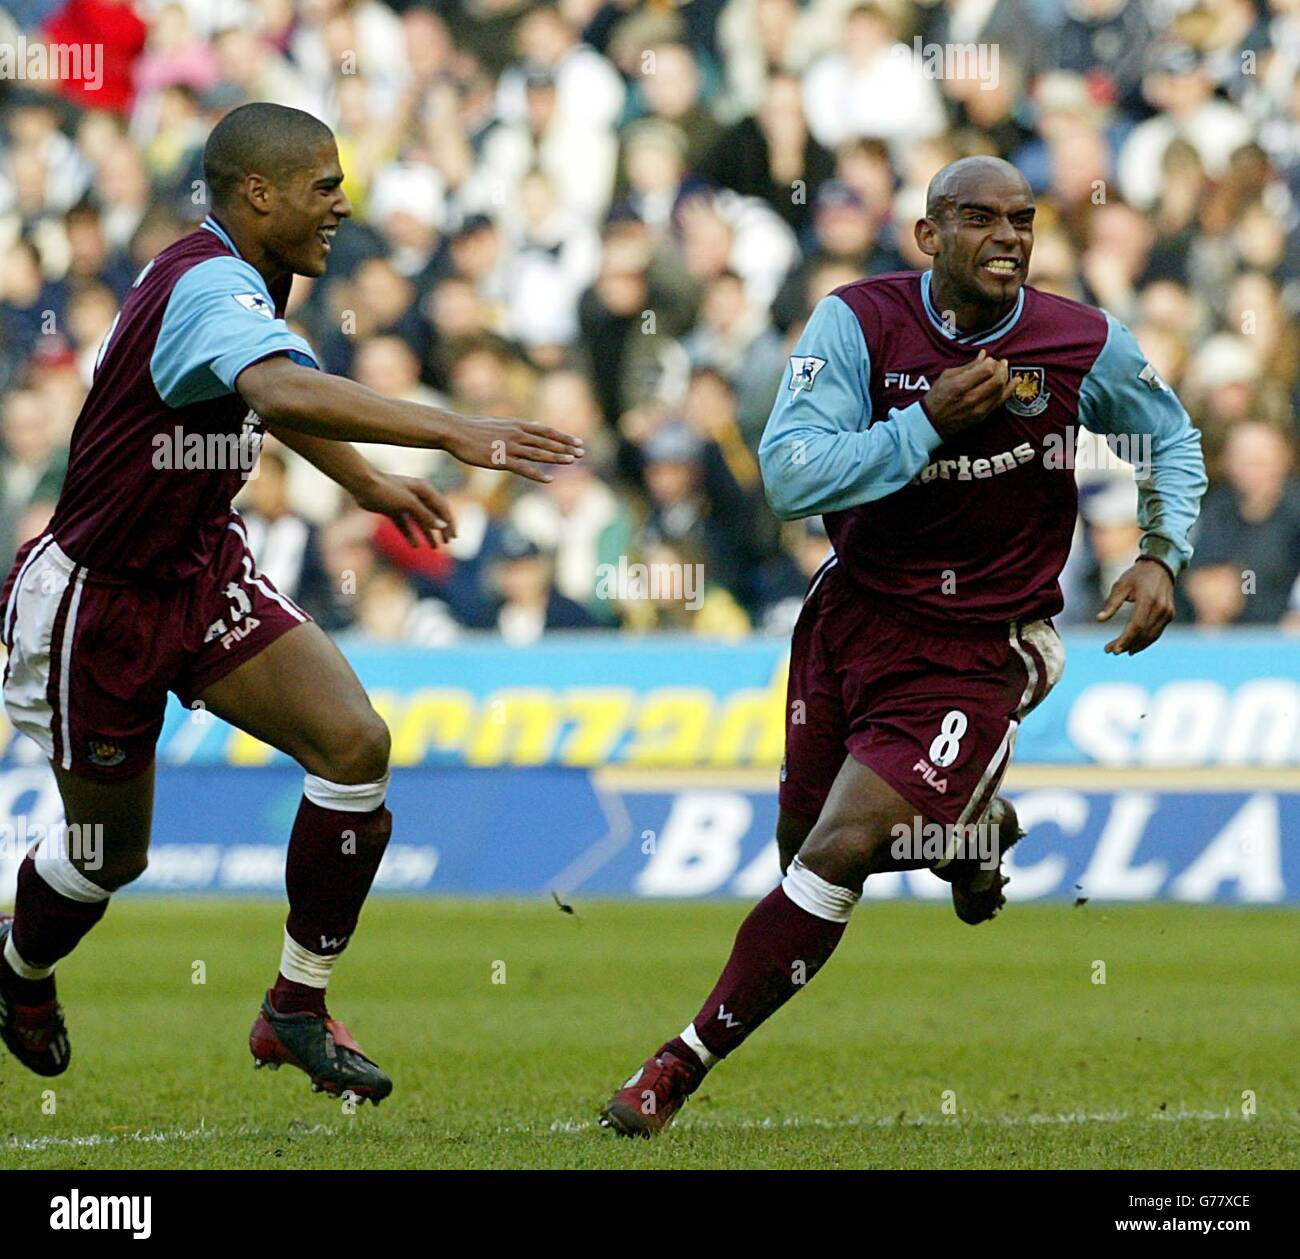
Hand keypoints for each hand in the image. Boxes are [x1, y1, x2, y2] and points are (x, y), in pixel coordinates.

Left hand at [353, 472, 455, 548]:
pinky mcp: (392, 509)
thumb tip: (442, 526)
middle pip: (433, 514)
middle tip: (447, 543)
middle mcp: (416, 495)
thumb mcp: (409, 503)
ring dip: (427, 534)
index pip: (442, 508)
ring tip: (434, 548)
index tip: (453, 537)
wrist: (361, 484)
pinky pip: (405, 524)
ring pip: (420, 521)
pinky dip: (410, 534)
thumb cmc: (386, 490)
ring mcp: (404, 502)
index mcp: (424, 490)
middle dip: (441, 529)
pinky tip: (414, 545)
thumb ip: (426, 515)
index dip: (449, 523)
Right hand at [441, 417, 583, 482]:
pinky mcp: (500, 460)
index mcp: (517, 425)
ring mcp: (509, 448)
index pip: (546, 431)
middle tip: (582, 453)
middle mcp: (517, 435)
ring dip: (556, 458)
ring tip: (571, 462)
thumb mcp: (501, 423)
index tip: (578, 442)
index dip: (563, 437)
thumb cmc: (475, 428)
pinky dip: (537, 474)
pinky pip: (523, 469)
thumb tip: (536, 425)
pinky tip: (549, 480)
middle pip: (546, 442)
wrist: (456, 432)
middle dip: (565, 448)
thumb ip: (520, 426)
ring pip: (538, 454)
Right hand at [922, 350, 1015, 437]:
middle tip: (1000, 363)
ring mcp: (978, 409)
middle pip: (997, 379)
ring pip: (1001, 390)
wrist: (931, 422)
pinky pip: (1001, 401)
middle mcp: (971, 398)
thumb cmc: (936, 397)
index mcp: (959, 386)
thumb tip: (984, 355)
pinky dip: (1010, 390)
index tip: (988, 360)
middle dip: (1001, 368)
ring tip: (1004, 369)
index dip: (991, 362)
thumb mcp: (947, 376)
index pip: (986, 370)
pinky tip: (1015, 381)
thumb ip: (968, 366)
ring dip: (1006, 377)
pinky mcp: (982, 416)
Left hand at [1097, 558, 1175, 653]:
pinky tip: (1134, 647)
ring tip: (1120, 650)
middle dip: (1127, 644)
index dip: (1125, 639)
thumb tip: (1099, 619)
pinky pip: (1157, 632)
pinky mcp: (1170, 614)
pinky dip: (1146, 641)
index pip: (1136, 625)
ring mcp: (1168, 612)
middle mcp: (1161, 608)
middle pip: (1143, 633)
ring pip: (1152, 635)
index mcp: (1148, 600)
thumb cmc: (1136, 576)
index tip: (1112, 649)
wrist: (1160, 567)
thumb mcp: (1121, 585)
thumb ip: (1111, 603)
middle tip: (1111, 651)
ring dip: (1136, 645)